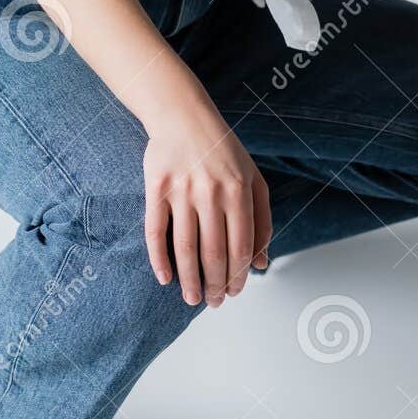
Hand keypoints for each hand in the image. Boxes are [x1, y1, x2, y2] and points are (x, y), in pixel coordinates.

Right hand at [143, 97, 272, 306]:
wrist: (183, 116)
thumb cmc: (223, 150)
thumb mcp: (254, 179)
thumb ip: (262, 220)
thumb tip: (261, 263)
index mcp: (239, 192)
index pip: (240, 247)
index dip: (237, 276)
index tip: (233, 293)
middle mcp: (211, 193)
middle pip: (213, 252)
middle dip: (215, 285)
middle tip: (213, 303)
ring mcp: (182, 191)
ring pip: (185, 247)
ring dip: (189, 279)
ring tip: (192, 298)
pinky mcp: (156, 189)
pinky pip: (155, 231)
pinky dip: (159, 258)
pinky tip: (165, 278)